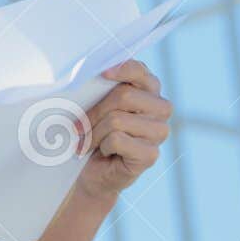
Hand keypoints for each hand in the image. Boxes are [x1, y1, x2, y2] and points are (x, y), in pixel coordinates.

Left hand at [73, 59, 171, 201]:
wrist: (92, 171)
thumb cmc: (94, 132)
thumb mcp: (96, 105)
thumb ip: (101, 89)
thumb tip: (90, 77)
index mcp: (149, 89)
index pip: (140, 71)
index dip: (122, 69)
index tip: (103, 73)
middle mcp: (160, 108)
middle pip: (124, 96)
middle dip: (95, 111)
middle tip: (79, 125)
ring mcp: (160, 132)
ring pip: (117, 120)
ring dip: (94, 133)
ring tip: (89, 141)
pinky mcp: (151, 154)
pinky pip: (117, 140)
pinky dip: (103, 146)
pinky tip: (105, 152)